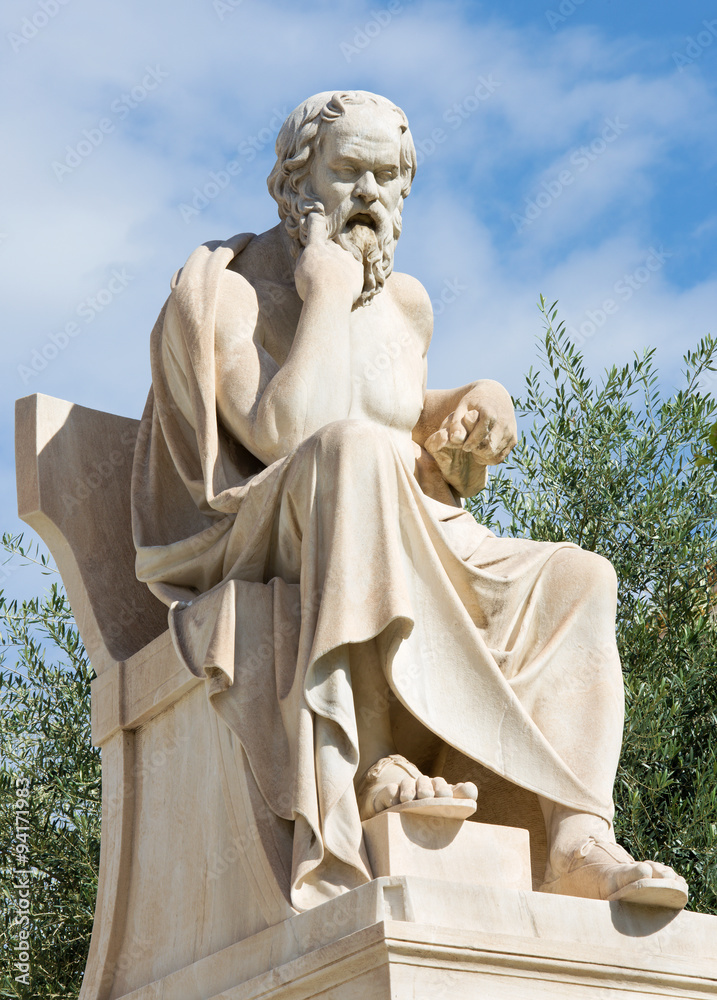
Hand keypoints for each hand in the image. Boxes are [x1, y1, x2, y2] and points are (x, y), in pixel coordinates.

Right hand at [294, 213, 363, 304]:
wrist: (331, 296)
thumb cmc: (310, 285)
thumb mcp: (299, 272)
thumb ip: (303, 259)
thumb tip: (305, 253)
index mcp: (316, 246)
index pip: (316, 227)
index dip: (315, 220)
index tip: (316, 216)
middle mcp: (333, 247)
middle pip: (330, 248)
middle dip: (327, 258)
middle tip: (322, 275)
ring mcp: (347, 256)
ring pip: (343, 259)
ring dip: (339, 269)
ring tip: (333, 286)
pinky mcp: (358, 268)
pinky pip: (353, 270)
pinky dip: (349, 277)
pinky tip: (344, 288)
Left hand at [424, 380, 516, 495]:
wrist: (495, 396)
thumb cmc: (474, 403)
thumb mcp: (462, 408)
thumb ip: (456, 424)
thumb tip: (455, 439)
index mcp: (491, 413)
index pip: (481, 435)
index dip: (471, 443)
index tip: (464, 446)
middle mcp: (504, 423)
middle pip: (489, 447)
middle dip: (477, 451)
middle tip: (469, 448)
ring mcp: (510, 431)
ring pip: (495, 454)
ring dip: (483, 455)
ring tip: (474, 448)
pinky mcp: (514, 439)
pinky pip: (501, 457)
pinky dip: (490, 458)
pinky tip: (482, 451)